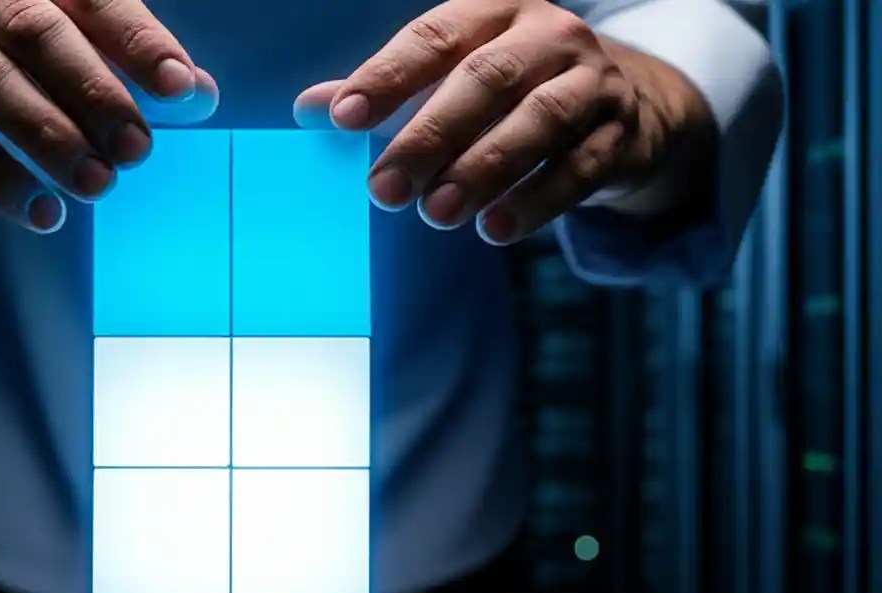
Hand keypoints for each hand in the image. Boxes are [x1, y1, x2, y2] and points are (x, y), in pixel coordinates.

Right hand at [0, 0, 217, 231]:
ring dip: (50, 139)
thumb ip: (123, 54)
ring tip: (98, 184)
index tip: (180, 85)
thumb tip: (201, 94)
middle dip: (96, 94)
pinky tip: (39, 210)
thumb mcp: (55, 26)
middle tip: (139, 150)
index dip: (137, 37)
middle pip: (38, 34)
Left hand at [294, 0, 714, 243]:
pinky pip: (579, 168)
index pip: (436, 35)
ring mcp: (594, 81)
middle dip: (430, 136)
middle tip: (382, 191)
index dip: (388, 75)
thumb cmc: (513, 90)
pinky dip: (536, 200)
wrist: (627, 105)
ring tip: (436, 214)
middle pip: (487, 79)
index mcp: (496, 10)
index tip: (342, 119)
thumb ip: (385, 91)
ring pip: (540, 121)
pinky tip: (495, 229)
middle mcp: (549, 35)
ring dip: (484, 170)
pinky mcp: (621, 133)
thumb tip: (307, 109)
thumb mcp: (453, 76)